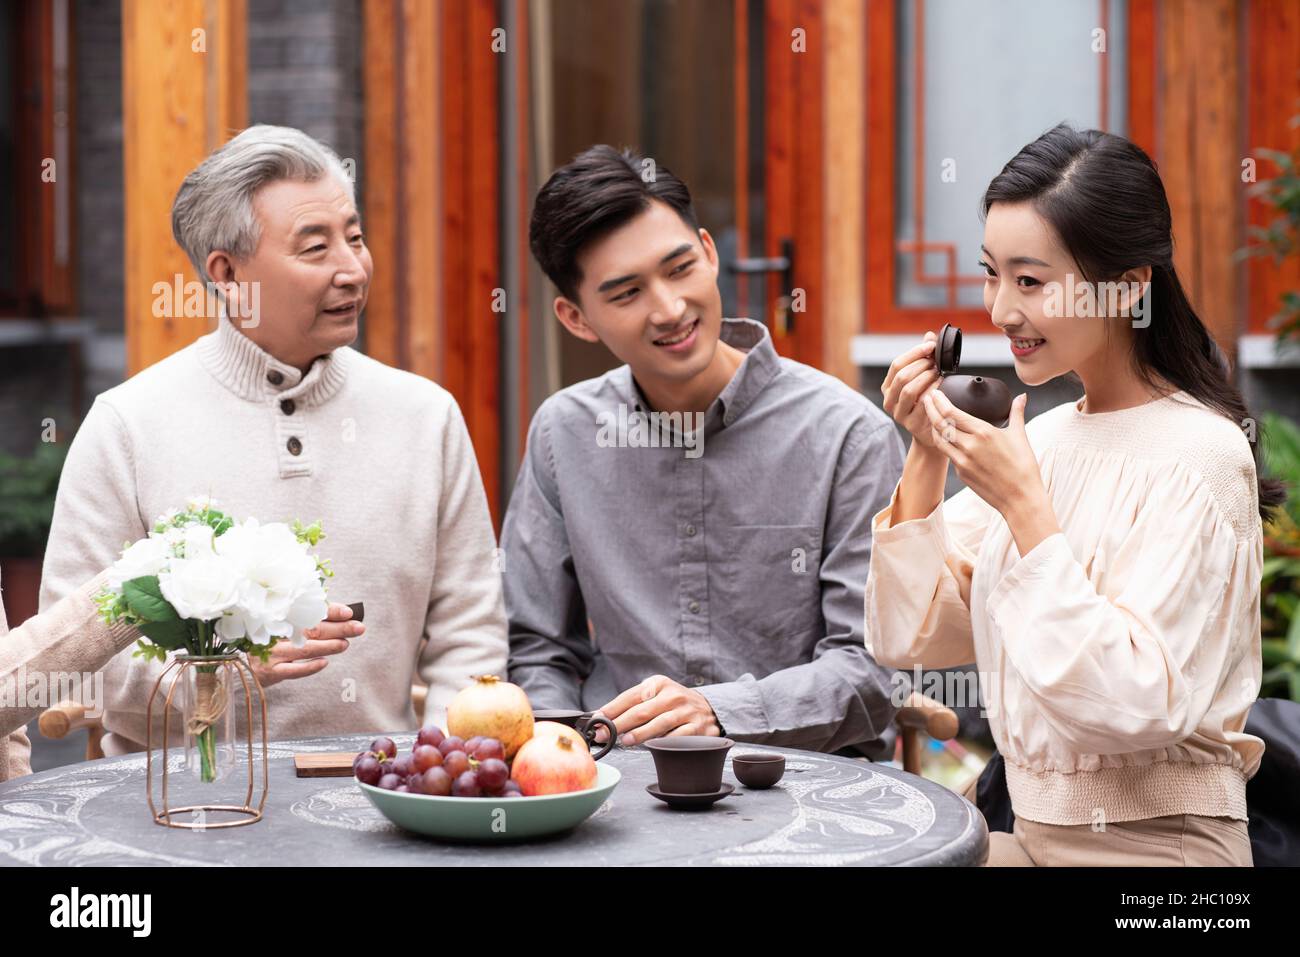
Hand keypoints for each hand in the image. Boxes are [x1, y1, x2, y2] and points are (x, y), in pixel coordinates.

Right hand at [247, 602, 363, 688]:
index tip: (349, 612)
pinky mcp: (271, 670)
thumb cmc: (276, 641)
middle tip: (358, 627)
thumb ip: (313, 619)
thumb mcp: (289, 625)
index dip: (330, 611)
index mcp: (280, 616)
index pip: (310, 610)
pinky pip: (294, 670)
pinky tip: (325, 661)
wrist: (247, 666)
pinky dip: (310, 666)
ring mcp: (272, 652)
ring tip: (345, 644)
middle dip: (338, 628)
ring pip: (304, 648)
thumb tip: (345, 616)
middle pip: (311, 629)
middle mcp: (275, 631)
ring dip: (328, 646)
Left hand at [595, 675, 720, 746]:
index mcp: (659, 684)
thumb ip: (632, 704)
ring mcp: (685, 711)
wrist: (708, 709)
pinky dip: (661, 742)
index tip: (597, 719)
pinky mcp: (696, 728)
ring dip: (638, 734)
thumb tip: (603, 717)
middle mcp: (672, 695)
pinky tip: (650, 746)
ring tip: (624, 740)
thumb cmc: (674, 704)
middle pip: (641, 711)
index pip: (630, 696)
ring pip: (658, 724)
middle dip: (618, 724)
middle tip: (603, 734)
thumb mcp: (656, 694)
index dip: (612, 709)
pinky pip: (676, 737)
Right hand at [882, 332, 943, 450]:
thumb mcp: (923, 379)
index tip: (931, 346)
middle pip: (902, 376)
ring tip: (939, 372)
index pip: (897, 364)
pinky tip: (942, 387)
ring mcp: (898, 414)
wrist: (931, 432)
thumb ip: (923, 358)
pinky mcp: (911, 425)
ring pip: (909, 390)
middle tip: (937, 361)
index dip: (914, 353)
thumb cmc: (927, 400)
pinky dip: (933, 392)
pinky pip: (922, 405)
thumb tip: (929, 335)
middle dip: (921, 365)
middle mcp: (889, 400)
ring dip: (926, 378)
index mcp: (888, 386)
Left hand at [922, 390, 1059, 552]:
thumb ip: (1017, 413)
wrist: (1021, 498)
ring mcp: (962, 461)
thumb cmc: (1023, 467)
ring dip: (933, 426)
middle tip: (927, 398)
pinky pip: (947, 454)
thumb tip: (1021, 397)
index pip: (952, 412)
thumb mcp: (1020, 436)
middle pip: (940, 424)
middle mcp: (969, 446)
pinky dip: (943, 442)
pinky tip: (943, 436)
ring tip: (932, 416)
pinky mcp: (961, 473)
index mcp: (983, 432)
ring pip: (939, 439)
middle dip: (930, 409)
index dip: (939, 401)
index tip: (935, 392)